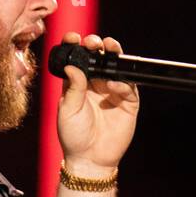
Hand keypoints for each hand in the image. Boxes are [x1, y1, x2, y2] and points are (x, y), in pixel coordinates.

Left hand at [57, 32, 139, 175]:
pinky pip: (128, 87)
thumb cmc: (73, 135)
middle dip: (97, 45)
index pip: (78, 59)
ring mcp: (113, 92)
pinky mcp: (128, 102)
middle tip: (94, 41)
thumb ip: (72, 87)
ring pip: (116, 67)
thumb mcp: (67, 109)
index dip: (76, 46)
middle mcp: (96, 84)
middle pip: (99, 58)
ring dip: (113, 54)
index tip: (73, 37)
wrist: (90, 159)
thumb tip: (72, 65)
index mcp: (78, 84)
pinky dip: (122, 83)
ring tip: (108, 47)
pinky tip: (113, 84)